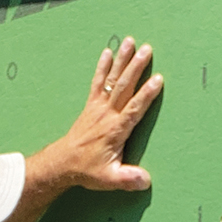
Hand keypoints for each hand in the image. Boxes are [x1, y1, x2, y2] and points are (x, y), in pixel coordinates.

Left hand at [33, 38, 162, 194]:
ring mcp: (98, 107)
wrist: (63, 163)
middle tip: (147, 49)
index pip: (134, 109)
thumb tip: (146, 180)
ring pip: (112, 80)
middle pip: (124, 86)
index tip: (158, 79)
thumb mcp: (109, 179)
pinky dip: (103, 66)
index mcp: (115, 130)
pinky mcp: (91, 105)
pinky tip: (108, 52)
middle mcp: (107, 114)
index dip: (146, 94)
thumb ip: (128, 179)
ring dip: (122, 60)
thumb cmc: (88, 170)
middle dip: (136, 67)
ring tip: (130, 41)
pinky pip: (97, 82)